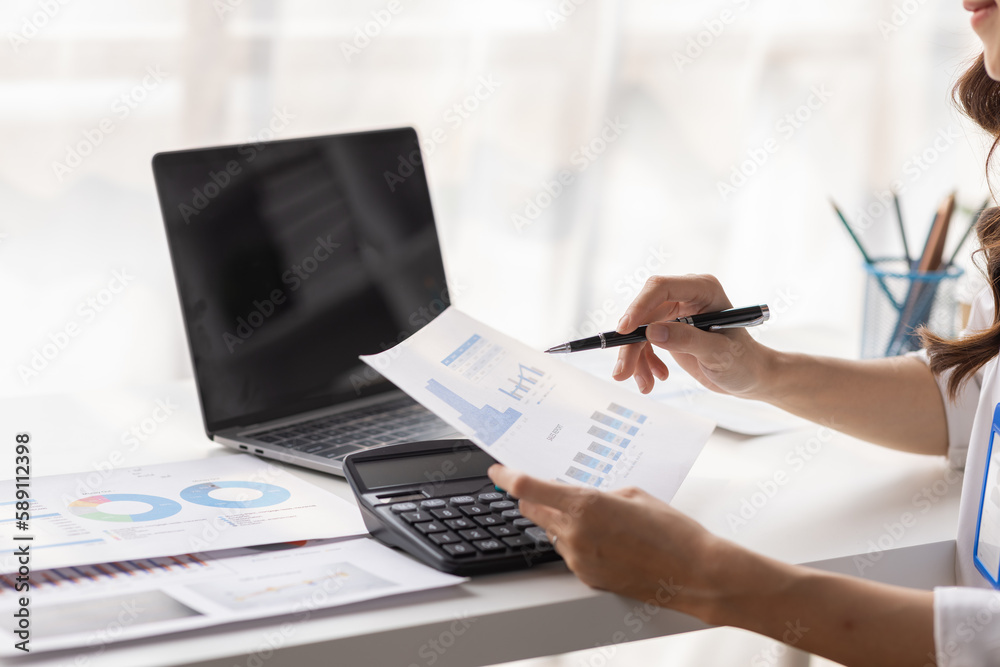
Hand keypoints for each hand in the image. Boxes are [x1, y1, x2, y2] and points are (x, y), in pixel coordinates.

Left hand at [488, 464, 726, 615]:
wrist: (695, 573)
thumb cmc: (672, 531)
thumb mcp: (633, 495)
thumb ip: (597, 493)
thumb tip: (578, 497)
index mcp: (585, 506)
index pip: (528, 489)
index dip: (507, 477)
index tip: (497, 471)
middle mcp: (575, 534)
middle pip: (533, 510)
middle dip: (536, 497)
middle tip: (547, 487)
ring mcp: (579, 559)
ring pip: (552, 531)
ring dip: (560, 520)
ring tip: (596, 516)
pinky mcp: (587, 578)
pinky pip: (568, 552)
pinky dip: (576, 540)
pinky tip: (605, 538)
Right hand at [611, 274, 772, 396]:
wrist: (750, 377)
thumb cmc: (744, 362)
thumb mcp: (718, 353)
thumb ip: (687, 340)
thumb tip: (652, 332)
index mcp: (703, 290)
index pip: (662, 288)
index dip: (639, 306)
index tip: (624, 330)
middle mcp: (686, 297)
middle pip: (645, 313)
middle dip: (631, 344)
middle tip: (622, 372)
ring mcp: (676, 313)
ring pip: (640, 331)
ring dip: (635, 359)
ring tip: (644, 385)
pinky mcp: (669, 330)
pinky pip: (644, 342)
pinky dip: (644, 362)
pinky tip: (657, 378)